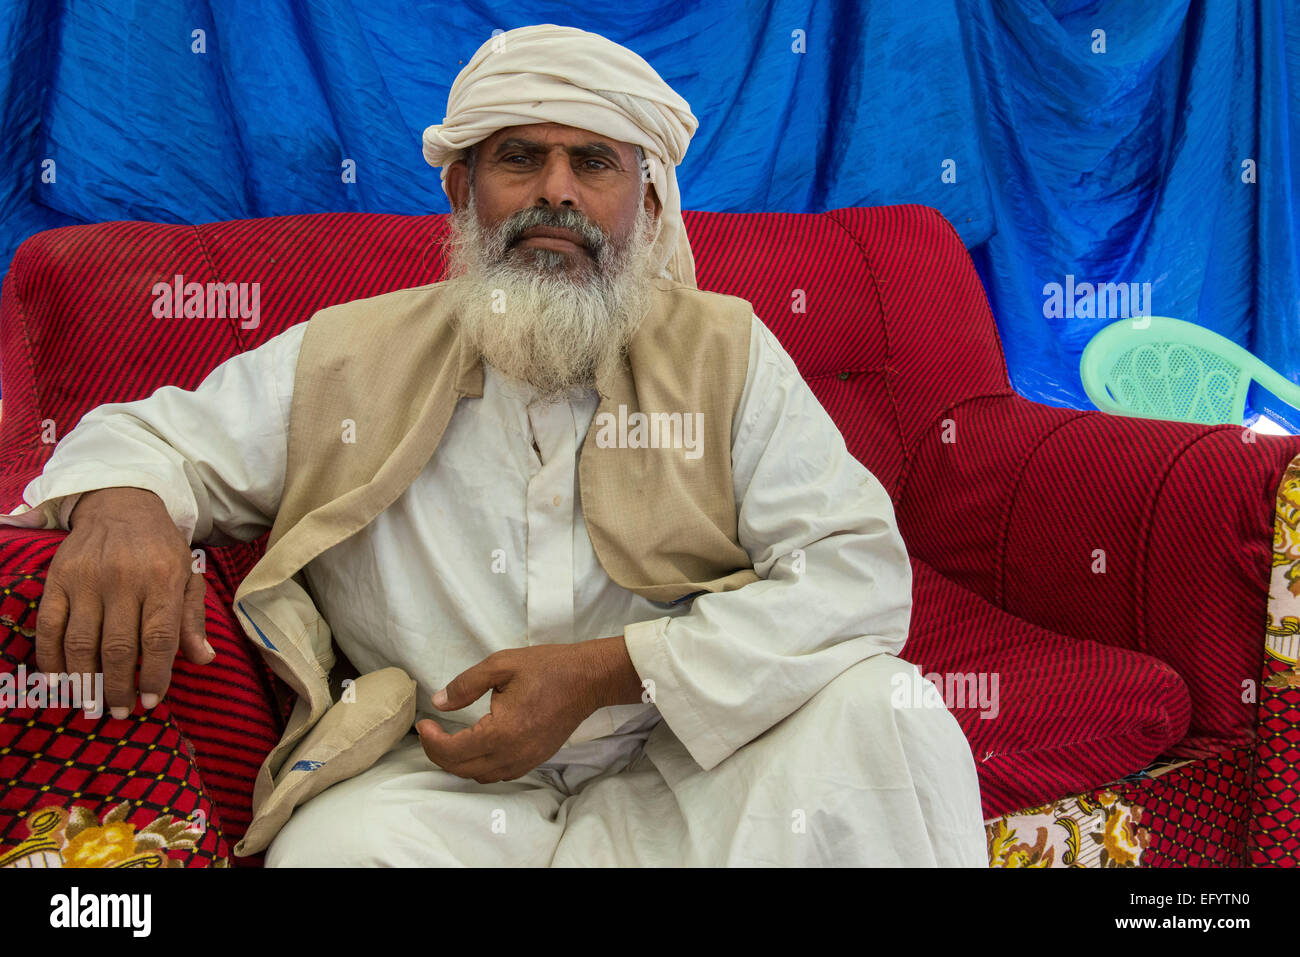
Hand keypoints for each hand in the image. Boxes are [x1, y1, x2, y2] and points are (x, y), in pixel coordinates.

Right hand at [36, 487, 213, 718]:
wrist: (122, 504)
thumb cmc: (160, 549)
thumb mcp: (188, 576)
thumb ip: (192, 620)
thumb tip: (205, 659)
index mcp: (163, 580)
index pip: (159, 639)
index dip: (155, 676)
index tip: (151, 702)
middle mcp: (124, 579)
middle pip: (119, 647)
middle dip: (118, 687)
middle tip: (117, 713)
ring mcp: (87, 579)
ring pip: (81, 642)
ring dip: (84, 681)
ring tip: (90, 705)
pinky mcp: (57, 578)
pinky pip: (49, 626)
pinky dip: (51, 659)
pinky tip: (59, 682)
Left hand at [415, 642, 611, 783]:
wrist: (588, 679)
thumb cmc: (548, 668)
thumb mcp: (501, 664)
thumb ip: (465, 685)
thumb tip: (439, 702)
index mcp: (502, 732)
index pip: (453, 751)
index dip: (431, 740)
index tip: (423, 723)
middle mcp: (513, 754)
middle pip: (462, 769)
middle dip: (439, 754)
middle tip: (430, 733)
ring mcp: (526, 760)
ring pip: (480, 776)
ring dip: (458, 764)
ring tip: (448, 741)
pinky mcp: (535, 760)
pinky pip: (499, 774)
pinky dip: (480, 766)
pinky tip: (476, 748)